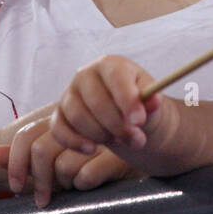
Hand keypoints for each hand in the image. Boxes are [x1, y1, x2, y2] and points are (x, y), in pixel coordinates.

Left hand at [0, 115, 133, 207]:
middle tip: (47, 197)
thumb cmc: (104, 145)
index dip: (17, 163)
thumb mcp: (66, 146)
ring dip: (70, 181)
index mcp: (65, 109)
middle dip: (44, 180)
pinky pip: (86, 176)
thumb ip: (31, 147)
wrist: (158, 136)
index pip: (27, 136)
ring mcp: (99, 131)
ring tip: (81, 178)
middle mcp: (80, 115)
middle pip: (43, 152)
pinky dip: (88, 182)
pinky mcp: (116, 153)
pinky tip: (98, 178)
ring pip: (64, 167)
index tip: (18, 188)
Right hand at [49, 55, 166, 155]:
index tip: (139, 121)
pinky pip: (58, 130)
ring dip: (101, 135)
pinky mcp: (59, 114)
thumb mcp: (151, 99)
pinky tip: (92, 149)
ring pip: (78, 117)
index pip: (116, 78)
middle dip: (118, 125)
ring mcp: (69, 94)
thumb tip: (153, 101)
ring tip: (122, 140)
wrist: (126, 117)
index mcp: (110, 64)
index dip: (127, 100)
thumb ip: (152, 99)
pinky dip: (74, 142)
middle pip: (96, 101)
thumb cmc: (139, 104)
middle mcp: (85, 74)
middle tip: (137, 139)